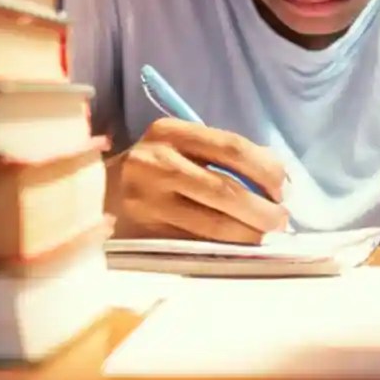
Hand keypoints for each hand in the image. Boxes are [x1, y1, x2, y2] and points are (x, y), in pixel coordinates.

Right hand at [106, 118, 288, 243]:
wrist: (95, 192)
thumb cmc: (154, 166)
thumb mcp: (182, 145)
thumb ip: (225, 153)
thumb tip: (279, 177)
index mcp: (171, 132)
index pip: (232, 147)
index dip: (267, 170)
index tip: (284, 188)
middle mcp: (156, 163)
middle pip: (225, 189)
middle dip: (263, 209)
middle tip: (281, 220)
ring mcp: (147, 201)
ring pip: (212, 223)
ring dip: (249, 234)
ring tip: (266, 236)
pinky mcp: (143, 232)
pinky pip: (194, 243)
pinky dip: (224, 247)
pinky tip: (239, 247)